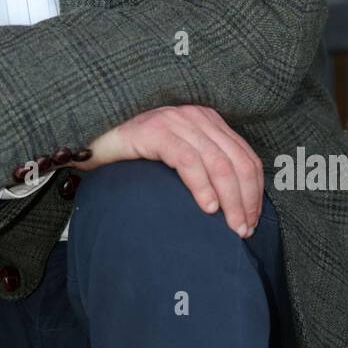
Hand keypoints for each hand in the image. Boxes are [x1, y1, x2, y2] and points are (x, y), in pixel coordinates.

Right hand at [68, 105, 262, 237]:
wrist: (92, 140)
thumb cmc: (134, 157)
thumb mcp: (176, 159)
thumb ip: (203, 169)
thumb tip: (233, 207)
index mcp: (207, 121)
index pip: (246, 157)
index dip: (255, 191)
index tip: (253, 220)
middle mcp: (196, 116)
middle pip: (237, 162)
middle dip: (246, 200)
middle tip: (244, 230)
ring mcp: (176, 121)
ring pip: (218, 163)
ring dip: (230, 200)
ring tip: (230, 226)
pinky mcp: (155, 131)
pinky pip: (188, 161)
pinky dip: (202, 187)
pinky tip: (206, 208)